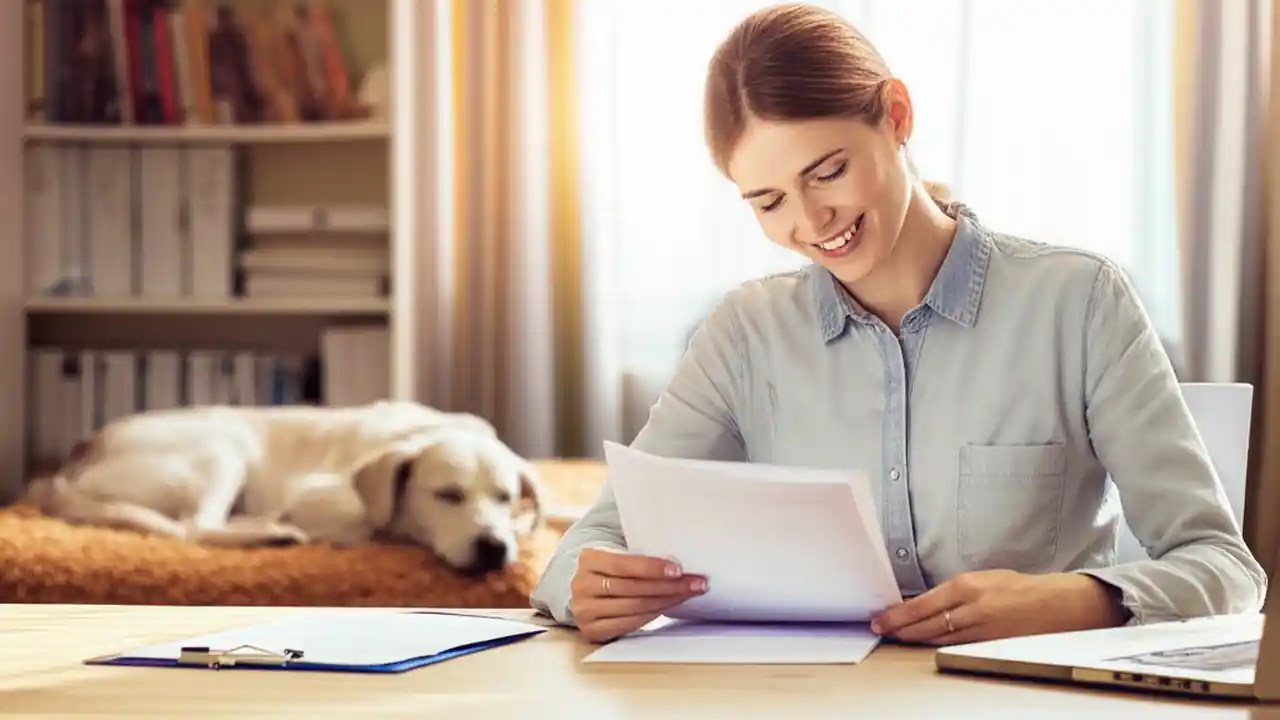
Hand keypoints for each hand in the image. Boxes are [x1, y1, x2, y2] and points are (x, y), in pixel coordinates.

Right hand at [570, 547, 707, 642]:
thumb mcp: (614, 555)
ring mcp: (585, 610)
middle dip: (669, 586)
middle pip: (632, 588)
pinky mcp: (592, 630)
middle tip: (696, 583)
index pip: (623, 564)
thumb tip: (677, 559)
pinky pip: (629, 623)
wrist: (585, 592)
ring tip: (689, 594)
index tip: (679, 570)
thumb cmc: (610, 570)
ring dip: (667, 601)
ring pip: (634, 607)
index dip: (652, 568)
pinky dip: (653, 615)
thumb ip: (636, 556)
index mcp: (588, 560)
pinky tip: (669, 606)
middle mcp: (582, 585)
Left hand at [870, 570, 1130, 645]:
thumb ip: (953, 590)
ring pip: (937, 639)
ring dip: (914, 638)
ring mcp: (979, 630)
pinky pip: (954, 646)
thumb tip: (923, 602)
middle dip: (899, 629)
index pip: (921, 605)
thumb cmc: (1017, 588)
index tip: (881, 618)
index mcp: (966, 586)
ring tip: (896, 636)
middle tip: (881, 630)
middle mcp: (971, 609)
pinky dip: (936, 644)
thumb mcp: (982, 578)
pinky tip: (923, 643)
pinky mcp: (988, 644)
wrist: (1054, 605)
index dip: (897, 615)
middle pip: (924, 625)